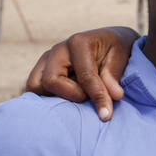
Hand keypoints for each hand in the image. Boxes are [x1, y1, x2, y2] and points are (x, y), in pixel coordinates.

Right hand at [24, 26, 138, 120]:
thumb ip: (114, 76)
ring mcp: (46, 59)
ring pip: (35, 86)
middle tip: (89, 97)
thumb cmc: (114, 49)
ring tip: (78, 96)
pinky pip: (34, 88)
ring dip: (56, 97)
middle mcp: (58, 50)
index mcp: (79, 43)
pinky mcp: (41, 69)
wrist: (106, 41)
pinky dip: (48, 97)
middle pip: (51, 82)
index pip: (85, 76)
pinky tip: (67, 97)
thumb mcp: (121, 57)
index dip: (97, 97)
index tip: (106, 115)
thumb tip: (115, 96)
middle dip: (72, 95)